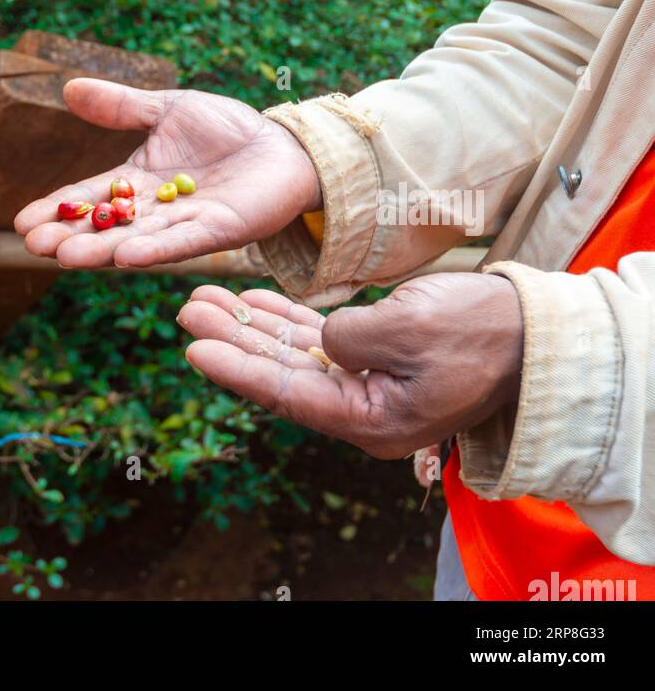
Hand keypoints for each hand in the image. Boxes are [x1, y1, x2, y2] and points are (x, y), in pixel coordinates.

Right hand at [13, 78, 319, 268]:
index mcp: (138, 181)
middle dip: (71, 236)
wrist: (282, 144)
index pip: (89, 197)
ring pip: (137, 239)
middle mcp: (155, 209)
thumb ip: (121, 107)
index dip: (58, 208)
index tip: (23, 222)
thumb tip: (69, 88)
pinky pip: (184, 241)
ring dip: (102, 250)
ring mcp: (186, 222)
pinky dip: (156, 250)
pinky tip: (128, 257)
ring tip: (66, 256)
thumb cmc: (225, 129)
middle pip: (106, 226)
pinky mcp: (220, 230)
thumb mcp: (167, 109)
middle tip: (34, 245)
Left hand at [177, 273, 523, 456]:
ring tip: (206, 298)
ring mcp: (369, 385)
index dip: (237, 367)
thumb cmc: (476, 332)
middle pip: (281, 372)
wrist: (531, 332)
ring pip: (294, 353)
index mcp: (371, 420)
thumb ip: (349, 335)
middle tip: (187, 310)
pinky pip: (319, 341)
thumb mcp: (407, 329)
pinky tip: (254, 299)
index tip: (192, 348)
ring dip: (252, 325)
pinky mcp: (377, 357)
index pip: (288, 394)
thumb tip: (321, 337)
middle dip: (232, 339)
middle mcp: (362, 410)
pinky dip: (287, 319)